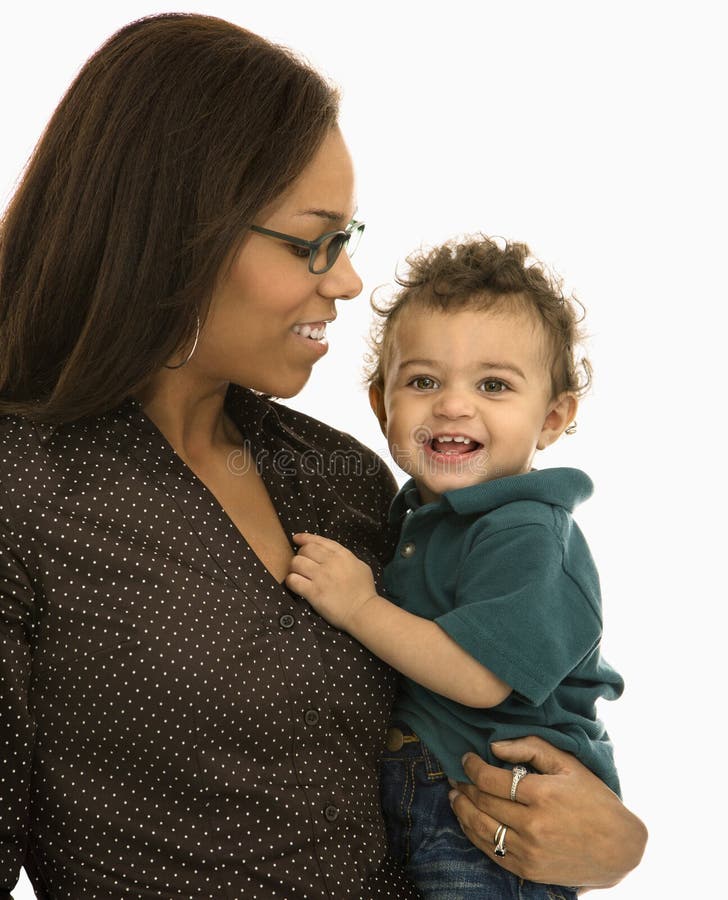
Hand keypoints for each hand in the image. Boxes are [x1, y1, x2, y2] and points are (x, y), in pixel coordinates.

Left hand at [286, 533, 377, 631]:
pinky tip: (295, 584)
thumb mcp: (360, 565)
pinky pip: (293, 580)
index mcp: (342, 554)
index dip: (304, 538)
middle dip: (300, 555)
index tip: (296, 538)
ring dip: (294, 568)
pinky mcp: (313, 592)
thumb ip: (345, 557)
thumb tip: (331, 554)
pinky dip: (291, 581)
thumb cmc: (364, 590)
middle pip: (305, 550)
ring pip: (296, 563)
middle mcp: (330, 562)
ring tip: (298, 574)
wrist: (363, 611)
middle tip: (302, 564)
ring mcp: (321, 577)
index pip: (318, 540)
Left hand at [448, 737, 646, 889]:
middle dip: (463, 786)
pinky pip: (491, 851)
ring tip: (454, 796)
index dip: (472, 767)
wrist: (619, 847)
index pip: (492, 779)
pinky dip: (474, 834)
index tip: (465, 758)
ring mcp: (530, 851)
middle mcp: (533, 825)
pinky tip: (468, 820)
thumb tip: (494, 746)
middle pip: (483, 803)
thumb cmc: (594, 799)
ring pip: (481, 829)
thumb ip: (530, 747)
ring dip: (461, 810)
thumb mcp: (568, 764)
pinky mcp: (529, 870)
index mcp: (543, 795)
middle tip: (454, 775)